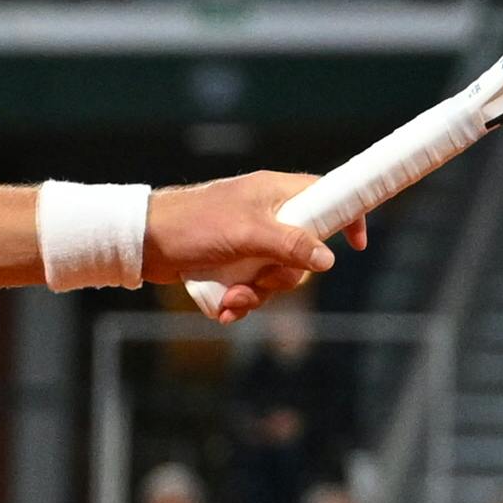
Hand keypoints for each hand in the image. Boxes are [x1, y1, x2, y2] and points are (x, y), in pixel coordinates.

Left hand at [149, 177, 347, 321]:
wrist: (145, 243)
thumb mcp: (247, 233)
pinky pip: (254, 287)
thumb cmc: (194, 225)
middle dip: (284, 277)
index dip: (345, 216)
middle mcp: (267, 215)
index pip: (325, 196)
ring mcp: (250, 241)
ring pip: (278, 275)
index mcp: (276, 193)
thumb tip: (328, 259)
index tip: (357, 243)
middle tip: (261, 281)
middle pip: (304, 252)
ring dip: (257, 295)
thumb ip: (290, 244)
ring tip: (231, 300)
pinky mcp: (233, 263)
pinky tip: (222, 309)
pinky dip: (241, 301)